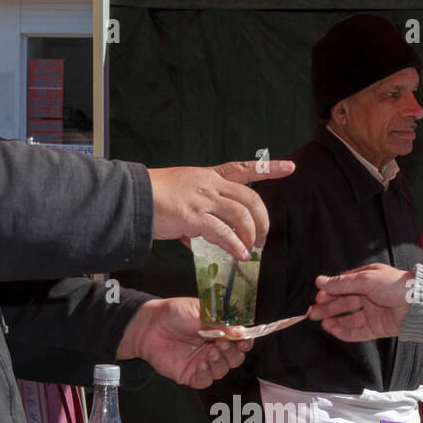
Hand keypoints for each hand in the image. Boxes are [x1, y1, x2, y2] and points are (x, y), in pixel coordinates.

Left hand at [116, 297, 253, 388]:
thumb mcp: (199, 312)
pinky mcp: (190, 374)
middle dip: (232, 352)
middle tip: (222, 343)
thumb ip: (220, 323)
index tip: (243, 339)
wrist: (148, 325)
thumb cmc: (174, 314)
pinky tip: (201, 363)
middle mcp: (214, 348)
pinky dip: (207, 374)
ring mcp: (202, 362)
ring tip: (210, 351)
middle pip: (235, 358)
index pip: (240, 341)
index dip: (245, 342)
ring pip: (222, 370)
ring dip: (220, 362)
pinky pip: (205, 380)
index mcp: (220, 332)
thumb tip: (240, 331)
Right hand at [148, 159, 293, 259]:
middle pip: (250, 198)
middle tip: (262, 237)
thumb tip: (198, 240)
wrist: (132, 198)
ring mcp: (203, 199)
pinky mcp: (194, 216)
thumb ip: (196, 217)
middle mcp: (210, 184)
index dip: (269, 168)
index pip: (244, 169)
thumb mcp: (181, 199)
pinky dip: (235, 246)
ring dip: (251, 235)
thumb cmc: (153, 198)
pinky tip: (240, 255)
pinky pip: (223, 233)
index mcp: (209, 176)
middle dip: (262, 219)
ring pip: (241, 215)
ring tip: (251, 249)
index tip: (290, 167)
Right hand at [307, 264, 415, 341]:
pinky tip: (334, 330)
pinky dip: (345, 332)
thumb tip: (319, 281)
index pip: (344, 285)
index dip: (330, 291)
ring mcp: (373, 312)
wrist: (418, 306)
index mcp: (368, 279)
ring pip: (349, 317)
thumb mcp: (365, 280)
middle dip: (328, 307)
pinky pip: (358, 331)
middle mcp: (370, 295)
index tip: (318, 297)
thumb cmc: (395, 286)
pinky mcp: (377, 327)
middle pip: (344, 302)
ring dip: (334, 320)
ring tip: (322, 323)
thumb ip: (341, 283)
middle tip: (312, 313)